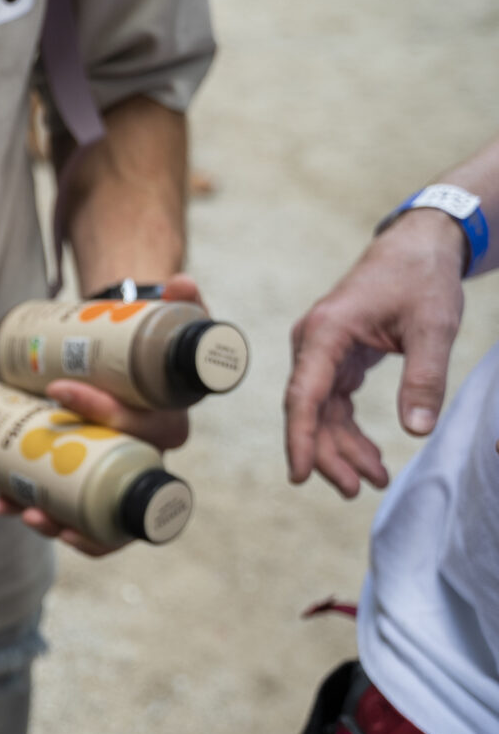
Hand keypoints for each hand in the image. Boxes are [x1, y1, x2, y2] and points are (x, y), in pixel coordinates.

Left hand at [0, 274, 198, 556]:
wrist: (133, 360)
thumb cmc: (150, 346)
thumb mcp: (169, 323)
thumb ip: (183, 302)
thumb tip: (179, 282)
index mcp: (171, 423)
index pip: (145, 428)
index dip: (103, 410)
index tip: (56, 390)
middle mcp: (148, 456)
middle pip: (117, 485)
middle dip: (78, 499)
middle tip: (35, 490)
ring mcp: (118, 470)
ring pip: (97, 510)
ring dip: (60, 521)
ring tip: (21, 514)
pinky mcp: (93, 475)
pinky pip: (76, 506)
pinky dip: (46, 513)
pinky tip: (8, 509)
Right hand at [285, 211, 464, 495]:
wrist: (420, 245)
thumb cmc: (423, 277)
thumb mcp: (433, 326)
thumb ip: (424, 378)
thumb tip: (418, 431)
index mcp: (326, 332)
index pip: (303, 394)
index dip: (300, 438)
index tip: (300, 475)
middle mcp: (313, 343)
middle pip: (308, 410)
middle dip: (329, 453)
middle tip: (357, 489)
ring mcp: (321, 350)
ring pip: (319, 411)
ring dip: (341, 447)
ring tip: (372, 479)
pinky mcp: (335, 356)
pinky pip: (333, 401)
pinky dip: (349, 429)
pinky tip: (370, 453)